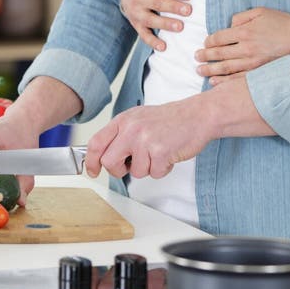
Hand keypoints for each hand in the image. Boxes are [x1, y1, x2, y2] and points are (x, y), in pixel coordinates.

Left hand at [85, 78, 272, 179]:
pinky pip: (154, 173)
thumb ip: (121, 134)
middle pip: (109, 162)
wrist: (198, 115)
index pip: (96, 142)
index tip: (93, 171)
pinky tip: (169, 155)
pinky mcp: (160, 152)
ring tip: (159, 153)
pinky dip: (163, 169)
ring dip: (148, 168)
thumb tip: (104, 155)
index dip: (91, 161)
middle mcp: (131, 129)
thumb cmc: (171, 119)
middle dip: (120, 170)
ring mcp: (145, 140)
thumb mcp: (139, 119)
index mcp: (124, 120)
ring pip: (135, 172)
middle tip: (133, 164)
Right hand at [120, 0, 191, 50]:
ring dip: (165, 24)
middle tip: (189, 11)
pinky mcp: (136, 25)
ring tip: (180, 27)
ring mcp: (136, 14)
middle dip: (173, 7)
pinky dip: (153, 41)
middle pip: (157, 3)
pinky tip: (164, 47)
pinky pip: (144, 34)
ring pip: (151, 19)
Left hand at [194, 7, 289, 84]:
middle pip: (219, 54)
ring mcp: (252, 63)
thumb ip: (241, 17)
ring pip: (225, 68)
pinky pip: (237, 79)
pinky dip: (224, 82)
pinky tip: (215, 83)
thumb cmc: (281, 23)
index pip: (219, 38)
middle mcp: (246, 48)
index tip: (205, 43)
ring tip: (200, 71)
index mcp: (245, 32)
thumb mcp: (260, 11)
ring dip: (210, 70)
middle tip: (196, 57)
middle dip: (205, 56)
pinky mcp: (258, 72)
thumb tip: (229, 27)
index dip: (209, 41)